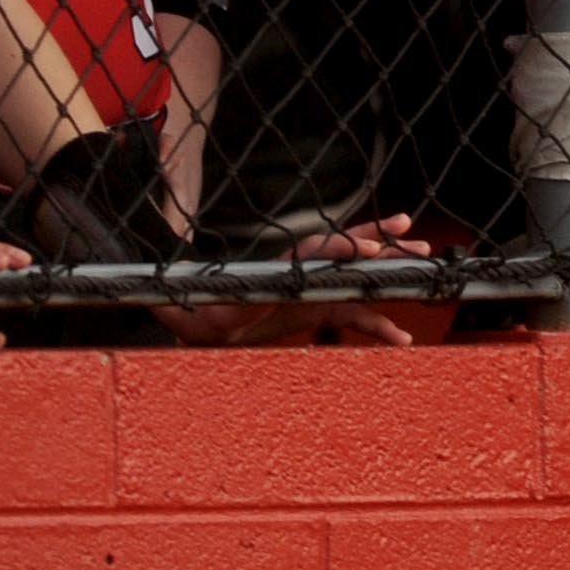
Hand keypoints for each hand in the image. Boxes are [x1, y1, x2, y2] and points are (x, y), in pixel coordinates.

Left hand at [157, 213, 432, 347]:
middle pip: (343, 248)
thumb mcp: (186, 313)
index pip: (313, 251)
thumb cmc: (201, 319)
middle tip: (406, 228)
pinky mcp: (321, 310)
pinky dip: (382, 326)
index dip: (340, 249)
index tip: (367, 252)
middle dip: (375, 237)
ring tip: (422, 261)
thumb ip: (172, 302)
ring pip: (360, 276)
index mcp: (278, 270)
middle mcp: (302, 274)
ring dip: (389, 268)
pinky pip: (359, 317)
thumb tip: (147, 292)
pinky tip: (403, 341)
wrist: (211, 326)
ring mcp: (316, 291)